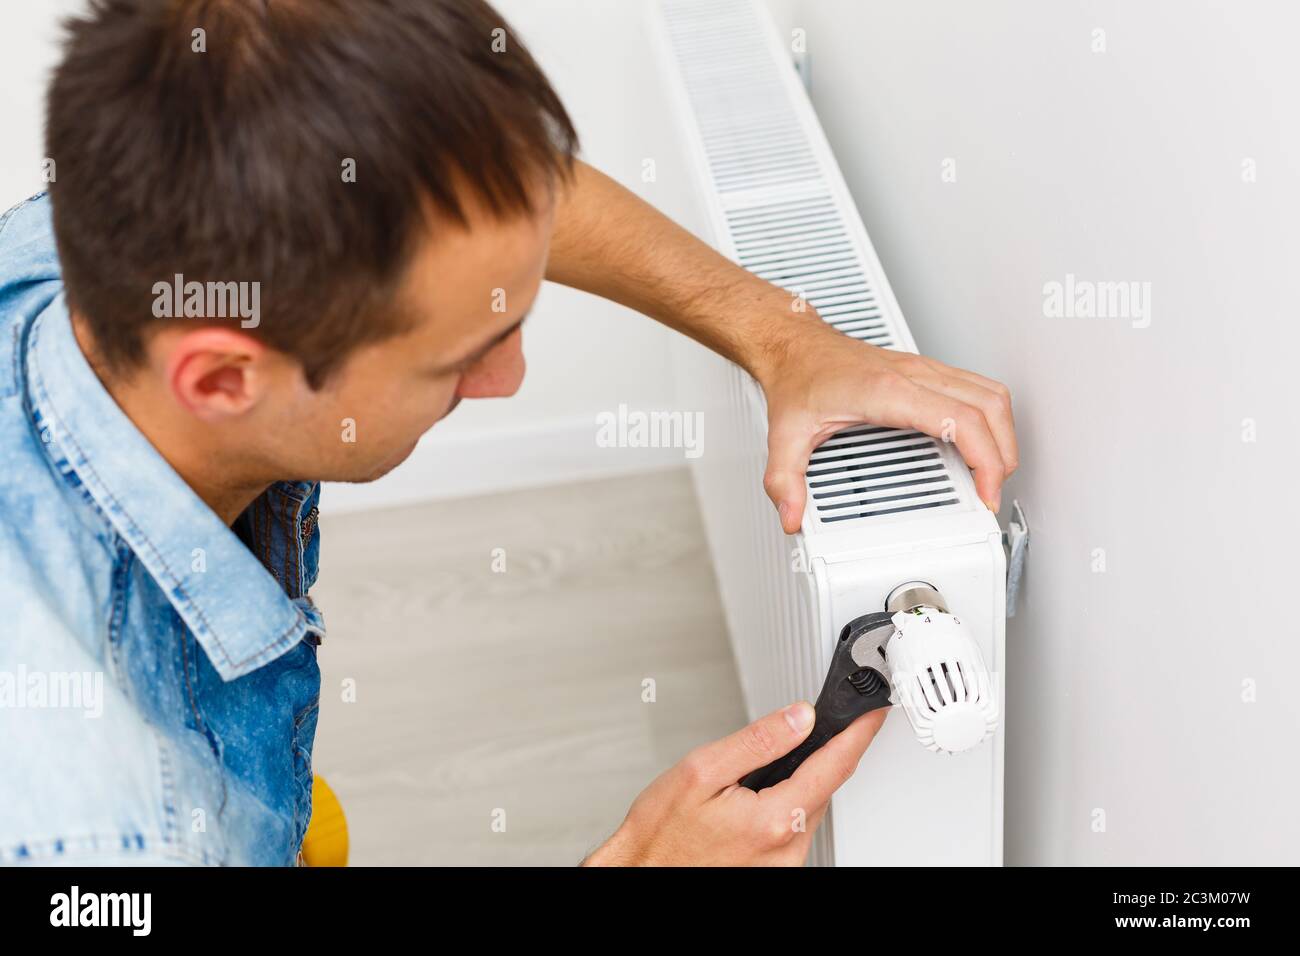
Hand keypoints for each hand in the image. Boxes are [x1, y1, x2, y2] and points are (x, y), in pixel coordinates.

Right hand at [582, 701, 886, 865]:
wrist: (642, 874)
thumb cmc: (661, 835)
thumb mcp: (702, 771)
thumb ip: (757, 741)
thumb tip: (799, 717)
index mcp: (775, 818)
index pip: (834, 765)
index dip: (856, 732)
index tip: (871, 712)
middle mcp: (788, 847)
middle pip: (822, 785)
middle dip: (810, 756)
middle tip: (784, 737)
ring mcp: (784, 864)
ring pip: (807, 806)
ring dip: (791, 784)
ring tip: (744, 782)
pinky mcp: (777, 871)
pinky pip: (793, 828)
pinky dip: (780, 807)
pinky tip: (746, 805)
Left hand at [754, 320, 1017, 532]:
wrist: (796, 344)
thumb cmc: (799, 377)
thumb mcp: (784, 434)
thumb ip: (784, 479)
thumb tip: (791, 515)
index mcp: (887, 391)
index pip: (959, 421)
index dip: (984, 460)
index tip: (985, 493)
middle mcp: (913, 374)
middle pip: (987, 408)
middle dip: (1002, 455)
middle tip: (991, 492)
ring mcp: (923, 369)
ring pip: (990, 393)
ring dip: (1003, 434)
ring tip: (993, 471)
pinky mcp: (925, 370)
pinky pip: (975, 388)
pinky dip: (988, 417)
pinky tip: (977, 441)